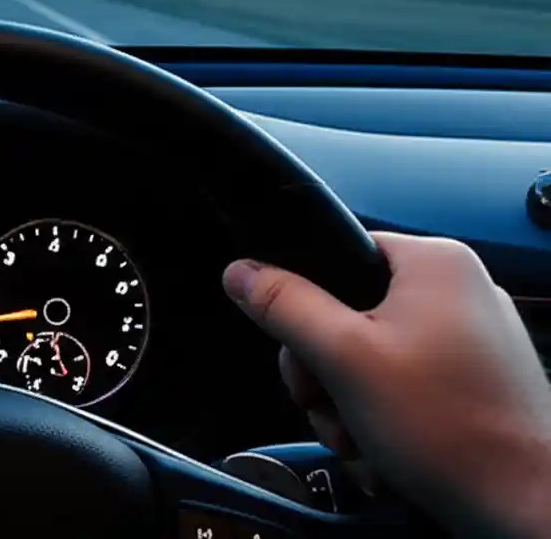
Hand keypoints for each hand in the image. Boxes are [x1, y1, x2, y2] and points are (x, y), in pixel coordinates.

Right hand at [223, 232, 550, 538]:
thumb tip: (241, 271)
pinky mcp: (477, 379)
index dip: (306, 306)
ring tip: (361, 435)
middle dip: (326, 372)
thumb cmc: (450, 429)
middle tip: (330, 404)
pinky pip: (406, 382)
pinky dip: (383, 415)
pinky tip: (384, 447)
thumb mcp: (343, 359)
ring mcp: (474, 337)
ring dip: (348, 402)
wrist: (523, 506)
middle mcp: (460, 290)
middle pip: (349, 313)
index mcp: (434, 263)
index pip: (340, 257)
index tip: (303, 352)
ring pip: (372, 355)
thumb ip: (285, 307)